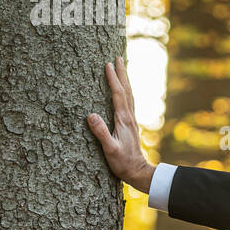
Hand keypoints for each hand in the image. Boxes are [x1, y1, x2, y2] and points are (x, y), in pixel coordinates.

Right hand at [87, 56, 154, 193]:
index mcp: (123, 120)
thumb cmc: (123, 162)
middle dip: (121, 73)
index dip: (113, 79)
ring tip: (121, 68)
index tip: (108, 64)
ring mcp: (131, 120)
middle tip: (117, 57)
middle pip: (127, 90)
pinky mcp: (130, 124)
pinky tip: (123, 91)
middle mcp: (129, 117)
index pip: (118, 94)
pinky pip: (128, 102)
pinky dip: (125, 91)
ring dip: (125, 80)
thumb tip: (91, 115)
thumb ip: (101, 133)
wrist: (138, 171)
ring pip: (129, 95)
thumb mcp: (109, 150)